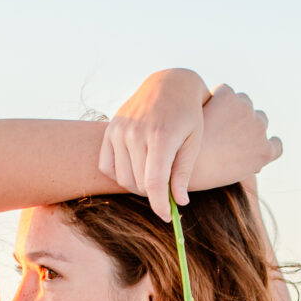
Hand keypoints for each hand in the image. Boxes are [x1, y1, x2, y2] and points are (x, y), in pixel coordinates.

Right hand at [98, 72, 282, 220]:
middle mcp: (136, 132)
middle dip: (154, 195)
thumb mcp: (193, 142)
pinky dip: (120, 175)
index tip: (167, 217)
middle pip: (140, 183)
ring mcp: (119, 130)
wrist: (169, 84)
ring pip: (123, 178)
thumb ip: (183, 173)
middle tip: (167, 194)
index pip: (155, 183)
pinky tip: (136, 170)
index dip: (160, 206)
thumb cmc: (188, 115)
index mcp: (161, 135)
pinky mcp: (110, 130)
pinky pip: (107, 167)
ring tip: (154, 181)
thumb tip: (179, 203)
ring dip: (138, 187)